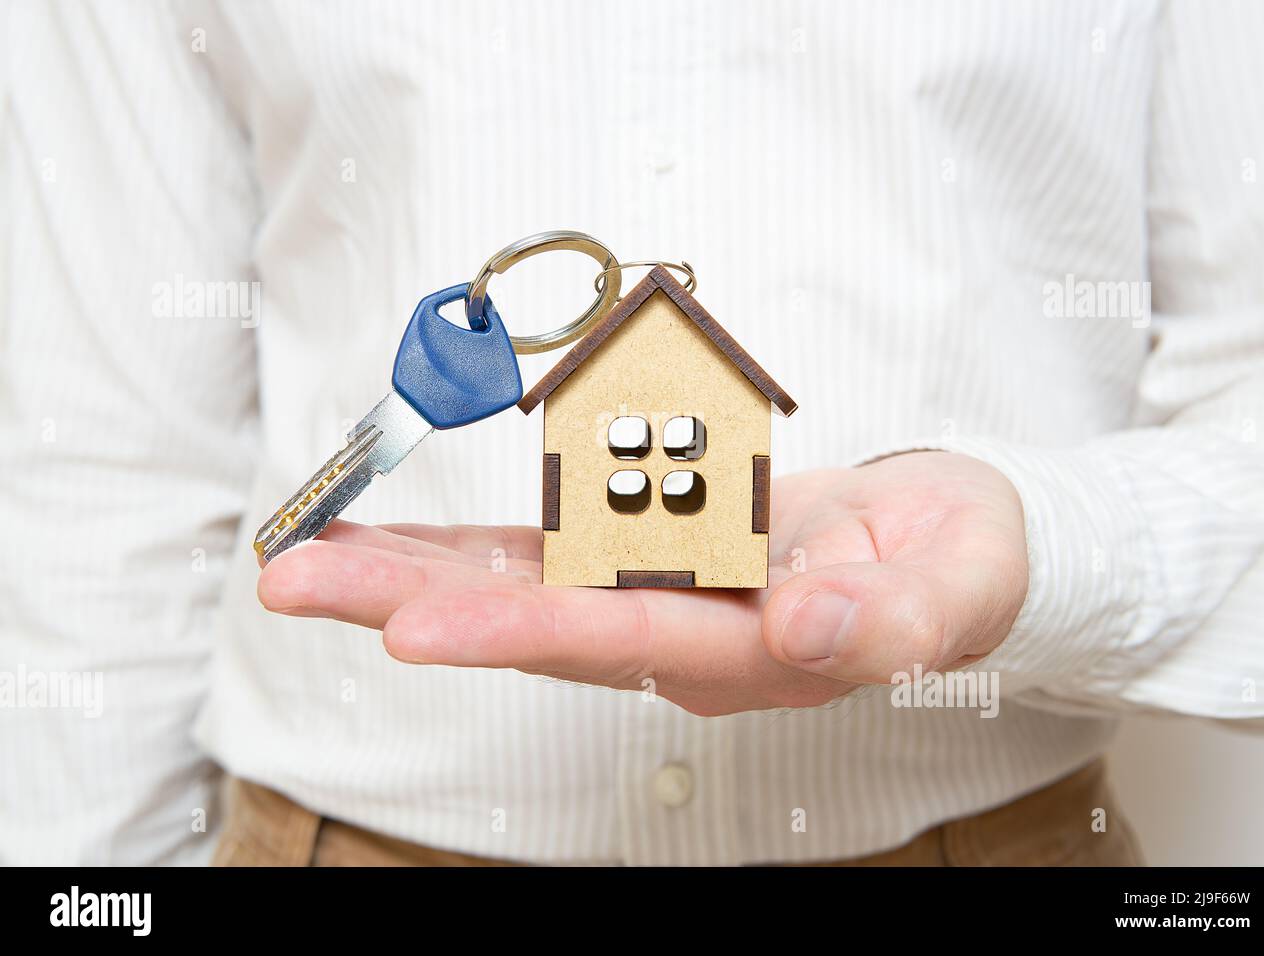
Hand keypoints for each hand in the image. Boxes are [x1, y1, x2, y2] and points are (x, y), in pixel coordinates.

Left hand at [258, 452, 1028, 715]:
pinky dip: (462, 546)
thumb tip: (809, 636)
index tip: (418, 629)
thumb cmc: (955, 559)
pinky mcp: (646, 559)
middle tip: (295, 585)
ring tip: (299, 559)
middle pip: (535, 624)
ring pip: (518, 588)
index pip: (624, 644)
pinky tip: (388, 540)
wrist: (942, 540)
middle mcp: (681, 637)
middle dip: (415, 605)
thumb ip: (894, 620)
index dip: (522, 635)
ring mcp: (655, 598)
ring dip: (409, 574)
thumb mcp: (957, 581)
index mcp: (750, 650)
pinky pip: (543, 551)